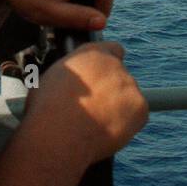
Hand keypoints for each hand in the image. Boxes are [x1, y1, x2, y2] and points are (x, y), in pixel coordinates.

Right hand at [26, 40, 147, 165]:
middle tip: (94, 108)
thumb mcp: (52, 76)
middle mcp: (113, 64)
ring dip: (119, 106)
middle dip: (111, 90)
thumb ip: (74, 71)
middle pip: (121, 76)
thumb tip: (74, 78)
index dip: (108, 64)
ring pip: (129, 96)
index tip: (102, 77)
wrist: (57, 137)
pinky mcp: (140, 107)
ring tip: (96, 124)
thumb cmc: (46, 110)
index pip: (113, 49)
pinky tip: (108, 131)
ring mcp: (129, 85)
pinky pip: (138, 115)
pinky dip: (127, 123)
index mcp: (91, 53)